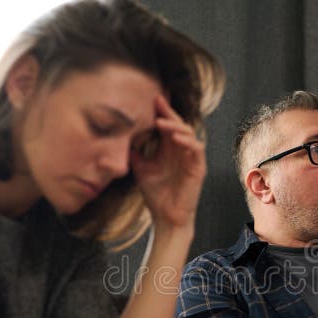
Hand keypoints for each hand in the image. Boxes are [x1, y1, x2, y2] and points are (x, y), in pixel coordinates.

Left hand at [130, 95, 205, 228]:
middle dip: (168, 112)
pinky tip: (174, 137)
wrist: (166, 218)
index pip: (168, 125)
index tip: (151, 99)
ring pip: (189, 133)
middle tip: (157, 101)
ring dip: (176, 125)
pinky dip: (187, 141)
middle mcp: (182, 151)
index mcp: (170, 149)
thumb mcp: (140, 168)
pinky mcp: (198, 168)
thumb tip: (119, 137)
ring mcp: (191, 159)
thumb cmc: (156, 195)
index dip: (162, 111)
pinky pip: (197, 149)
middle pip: (179, 124)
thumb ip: (134, 152)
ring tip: (160, 122)